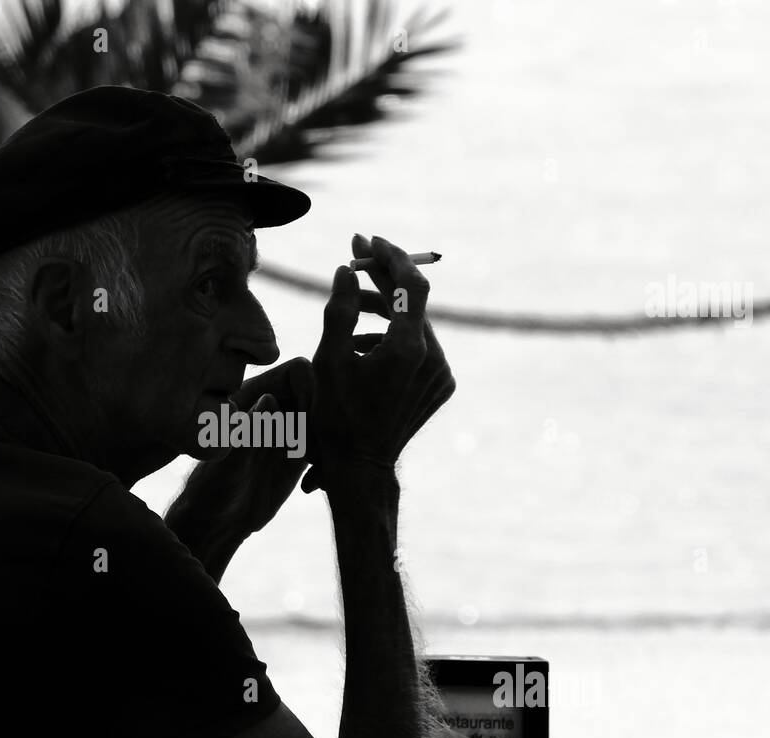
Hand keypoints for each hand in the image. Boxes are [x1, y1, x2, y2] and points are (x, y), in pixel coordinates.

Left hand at [167, 357, 313, 543]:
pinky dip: (330, 464)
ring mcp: (289, 431)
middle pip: (321, 393)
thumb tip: (271, 399)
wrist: (215, 521)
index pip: (298, 372)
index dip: (313, 389)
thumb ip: (248, 431)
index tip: (311, 421)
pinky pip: (328, 449)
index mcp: (255, 396)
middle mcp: (275, 409)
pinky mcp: (299, 456)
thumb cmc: (211, 488)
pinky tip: (314, 486)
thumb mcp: (228, 461)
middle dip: (329, 420)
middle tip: (317, 453)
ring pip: (328, 422)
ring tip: (318, 473)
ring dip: (333, 445)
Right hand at [303, 234, 455, 492]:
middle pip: (411, 303)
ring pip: (413, 326)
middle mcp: (433, 359)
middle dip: (382, 281)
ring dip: (383, 314)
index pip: (409, 284)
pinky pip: (418, 350)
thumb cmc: (337, 415)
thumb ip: (340, 309)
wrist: (360, 467)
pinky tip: (364, 350)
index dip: (390, 256)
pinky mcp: (440, 387)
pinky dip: (393, 340)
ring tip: (349, 319)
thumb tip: (347, 270)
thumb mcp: (329, 359)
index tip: (368, 240)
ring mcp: (440, 375)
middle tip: (355, 261)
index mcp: (408, 349)